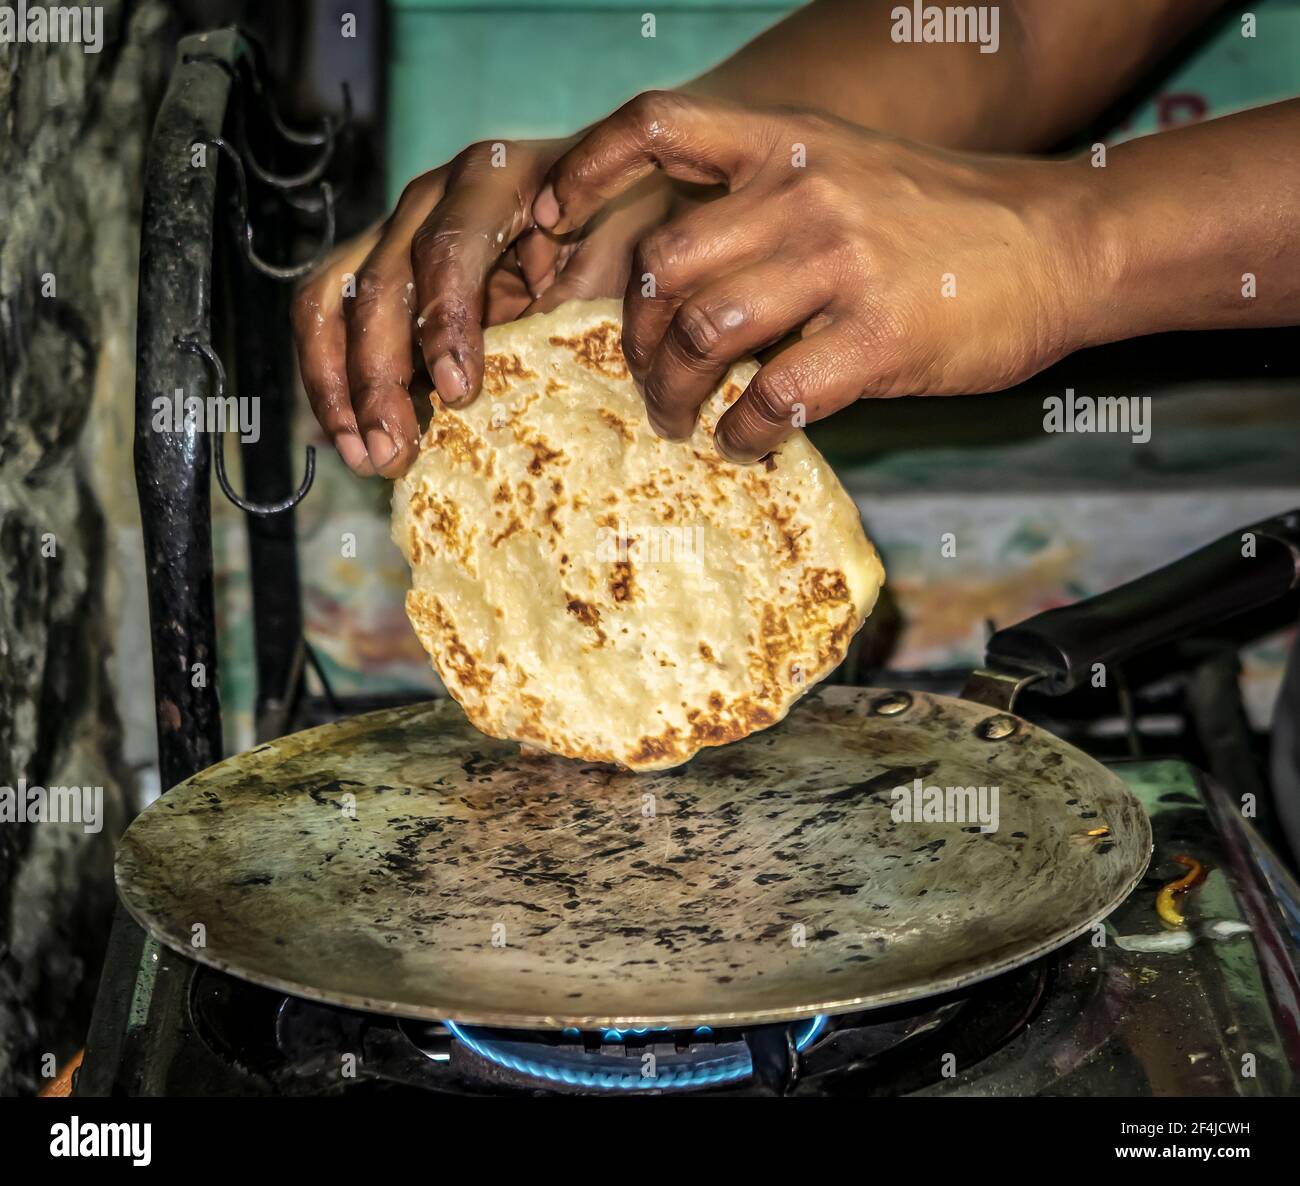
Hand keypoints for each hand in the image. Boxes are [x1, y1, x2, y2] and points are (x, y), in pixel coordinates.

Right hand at [292, 137, 677, 476]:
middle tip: (392, 451)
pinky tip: (354, 441)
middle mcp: (433, 198)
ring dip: (337, 385)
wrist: (619, 212)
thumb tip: (525, 388)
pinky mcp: (382, 273)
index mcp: (497, 180)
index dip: (444, 321)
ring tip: (364, 456)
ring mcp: (397, 232)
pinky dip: (333, 384)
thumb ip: (573, 313)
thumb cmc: (625, 238)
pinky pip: (330, 323)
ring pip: (331, 301)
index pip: (448, 246)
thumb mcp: (619, 269)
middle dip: (377, 376)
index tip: (457, 393)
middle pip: (377, 283)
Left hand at [534, 92, 1101, 460]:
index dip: (589, 169)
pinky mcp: (875, 337)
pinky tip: (745, 445)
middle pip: (661, 264)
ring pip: (701, 334)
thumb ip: (766, 198)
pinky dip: (741, 435)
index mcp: (788, 143)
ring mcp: (839, 263)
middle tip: (643, 378)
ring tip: (679, 421)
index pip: (659, 126)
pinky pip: (769, 398)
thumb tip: (680, 274)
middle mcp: (803, 194)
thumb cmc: (944, 217)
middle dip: (631, 335)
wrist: (1062, 243)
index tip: (553, 219)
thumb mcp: (849, 169)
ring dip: (672, 392)